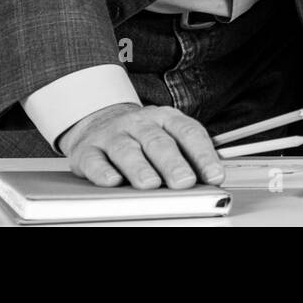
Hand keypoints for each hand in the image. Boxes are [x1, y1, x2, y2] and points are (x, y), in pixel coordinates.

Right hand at [58, 102, 224, 188]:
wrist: (101, 122)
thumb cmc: (143, 137)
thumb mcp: (169, 137)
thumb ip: (188, 155)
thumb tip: (210, 180)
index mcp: (165, 118)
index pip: (188, 133)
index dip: (203, 155)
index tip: (214, 176)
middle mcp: (140, 123)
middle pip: (158, 142)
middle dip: (173, 163)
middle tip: (184, 182)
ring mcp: (113, 135)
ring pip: (126, 150)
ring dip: (140, 168)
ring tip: (150, 184)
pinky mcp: (87, 150)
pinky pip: (94, 161)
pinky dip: (103, 172)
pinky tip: (113, 181)